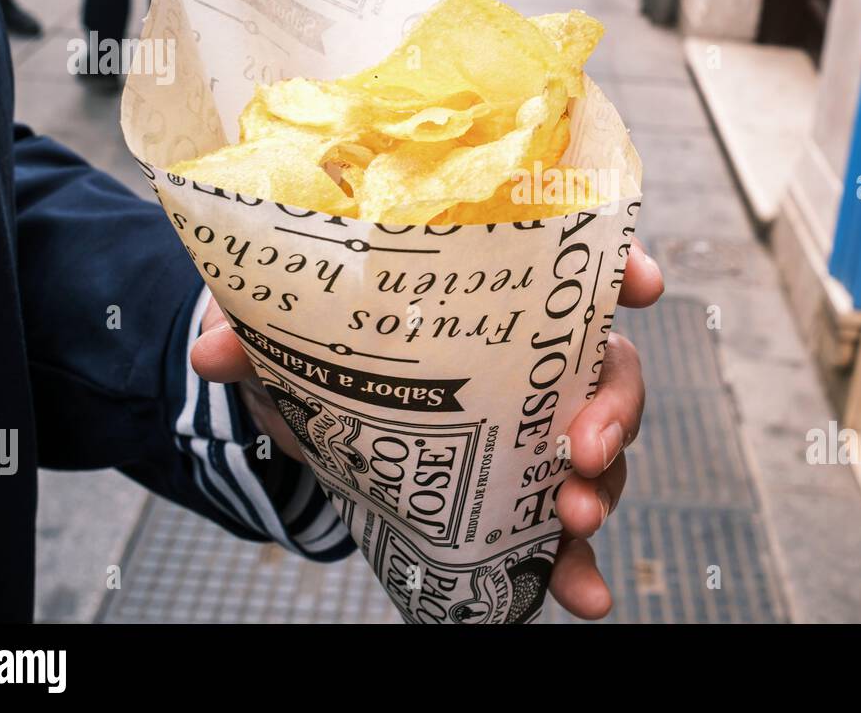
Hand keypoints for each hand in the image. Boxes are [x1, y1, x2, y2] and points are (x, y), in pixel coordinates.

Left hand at [190, 239, 664, 619]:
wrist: (302, 404)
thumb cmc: (316, 337)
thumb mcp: (285, 323)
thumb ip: (256, 325)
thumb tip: (218, 352)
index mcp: (494, 289)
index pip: (573, 263)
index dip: (620, 267)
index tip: (642, 286)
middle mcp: (530, 354)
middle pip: (608, 366)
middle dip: (616, 404)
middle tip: (584, 444)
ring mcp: (530, 427)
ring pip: (600, 449)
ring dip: (601, 486)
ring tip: (574, 516)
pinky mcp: (513, 492)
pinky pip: (561, 528)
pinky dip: (578, 563)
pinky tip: (583, 597)